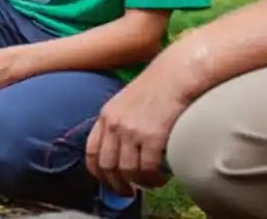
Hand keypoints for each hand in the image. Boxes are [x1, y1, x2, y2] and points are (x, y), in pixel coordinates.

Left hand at [85, 64, 190, 196]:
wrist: (176, 75)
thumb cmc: (156, 87)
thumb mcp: (126, 101)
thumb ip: (119, 121)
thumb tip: (121, 147)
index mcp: (106, 115)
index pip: (91, 151)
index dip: (97, 171)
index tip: (107, 181)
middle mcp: (114, 124)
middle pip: (106, 165)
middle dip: (116, 184)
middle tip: (128, 192)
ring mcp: (131, 131)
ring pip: (127, 171)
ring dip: (139, 183)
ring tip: (150, 184)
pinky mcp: (151, 137)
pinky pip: (147, 168)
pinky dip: (153, 178)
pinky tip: (162, 178)